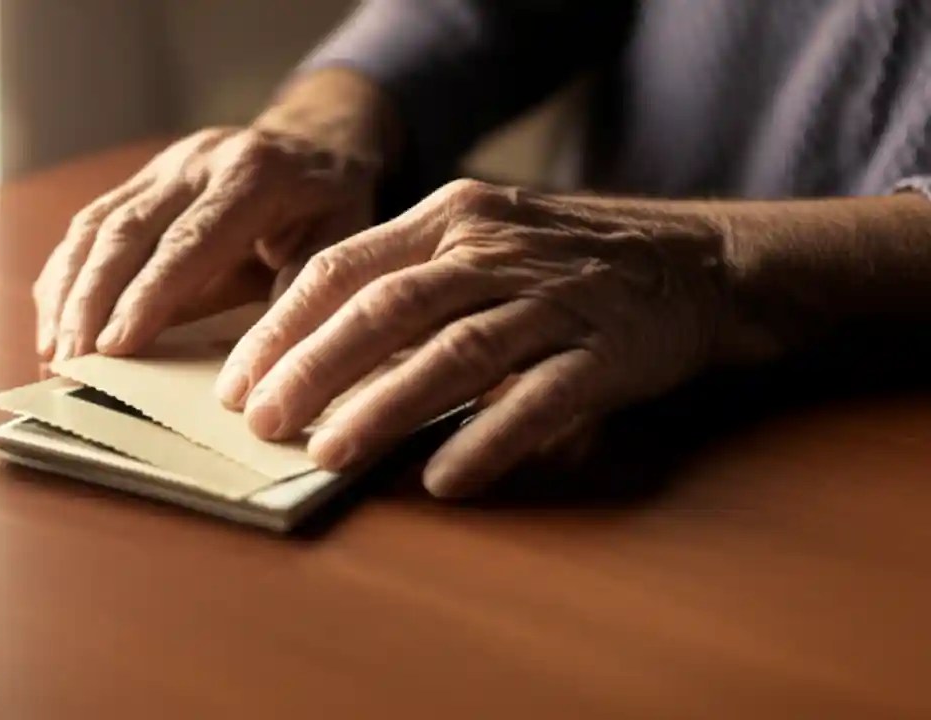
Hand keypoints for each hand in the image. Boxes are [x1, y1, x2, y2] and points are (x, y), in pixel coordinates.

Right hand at [32, 71, 394, 360]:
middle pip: (127, 231)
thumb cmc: (332, 207)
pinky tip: (54, 319)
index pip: (189, 242)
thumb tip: (248, 374)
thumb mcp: (337, 248)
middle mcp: (199, 161)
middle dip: (91, 300)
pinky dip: (66, 274)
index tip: (114, 347)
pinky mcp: (141, 179)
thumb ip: (294, 300)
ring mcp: (163, 166)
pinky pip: (90, 223)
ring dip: (68, 291)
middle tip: (71, 361)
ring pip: (96, 225)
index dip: (147, 295)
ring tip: (54, 351)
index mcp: (254, 176)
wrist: (318, 142)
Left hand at [216, 180, 768, 496]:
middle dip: (314, 367)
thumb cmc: (560, 265)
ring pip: (456, 351)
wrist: (694, 264)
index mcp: (448, 220)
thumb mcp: (477, 244)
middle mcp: (494, 251)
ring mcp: (555, 300)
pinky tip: (443, 478)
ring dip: (386, 405)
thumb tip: (309, 358)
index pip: (343, 267)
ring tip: (329, 455)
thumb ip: (403, 284)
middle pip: (388, 307)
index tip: (237, 382)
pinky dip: (488, 438)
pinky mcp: (608, 351)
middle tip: (262, 422)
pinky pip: (541, 398)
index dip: (282, 327)